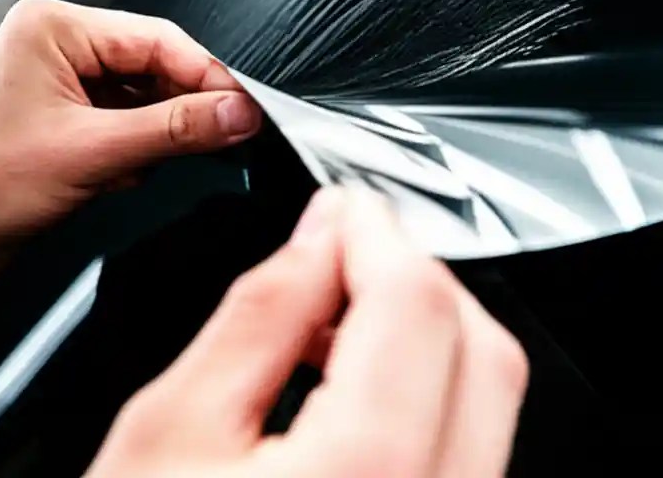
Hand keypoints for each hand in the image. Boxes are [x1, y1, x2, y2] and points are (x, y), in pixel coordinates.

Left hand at [0, 0, 261, 266]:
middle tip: (217, 141)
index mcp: (55, 28)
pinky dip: (130, 154)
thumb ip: (176, 130)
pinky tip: (109, 177)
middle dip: (177, 113)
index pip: (160, 40)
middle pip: (155, 69)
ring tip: (123, 168)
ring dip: (149, 139)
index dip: (209, 77)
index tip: (246, 111)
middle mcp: (57, 46)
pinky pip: (125, 126)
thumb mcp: (93, 153)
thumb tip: (234, 114)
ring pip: (144, 102)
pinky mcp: (63, 120)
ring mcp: (59, 84)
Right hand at [87, 187, 529, 477]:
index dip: (376, 232)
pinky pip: (473, 450)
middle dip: (414, 277)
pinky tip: (361, 386)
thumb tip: (315, 240)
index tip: (338, 211)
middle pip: (481, 346)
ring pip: (491, 399)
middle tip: (338, 256)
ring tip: (337, 321)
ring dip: (428, 333)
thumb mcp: (170, 431)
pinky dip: (430, 395)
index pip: (416, 300)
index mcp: (368, 473)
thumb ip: (258, 319)